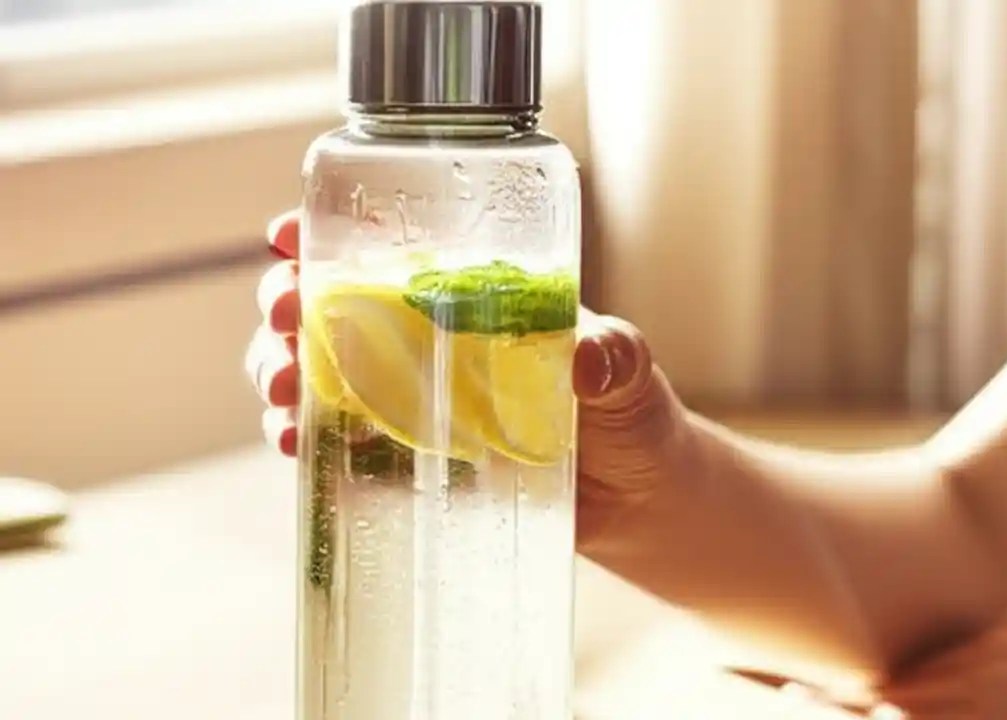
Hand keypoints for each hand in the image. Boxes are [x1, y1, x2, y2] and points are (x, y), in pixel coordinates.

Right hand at [245, 209, 691, 548]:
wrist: (641, 501)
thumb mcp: (628, 372)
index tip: (289, 234)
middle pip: (334, 305)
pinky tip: (295, 444)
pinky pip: (340, 445)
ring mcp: (413, 402)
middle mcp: (430, 341)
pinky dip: (306, 439)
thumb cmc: (635, 416)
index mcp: (472, 297)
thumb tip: (585, 358)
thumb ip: (613, 356)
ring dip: (282, 369)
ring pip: (321, 370)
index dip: (330, 236)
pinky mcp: (410, 462)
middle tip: (283, 314)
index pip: (391, 250)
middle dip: (289, 301)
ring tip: (282, 389)